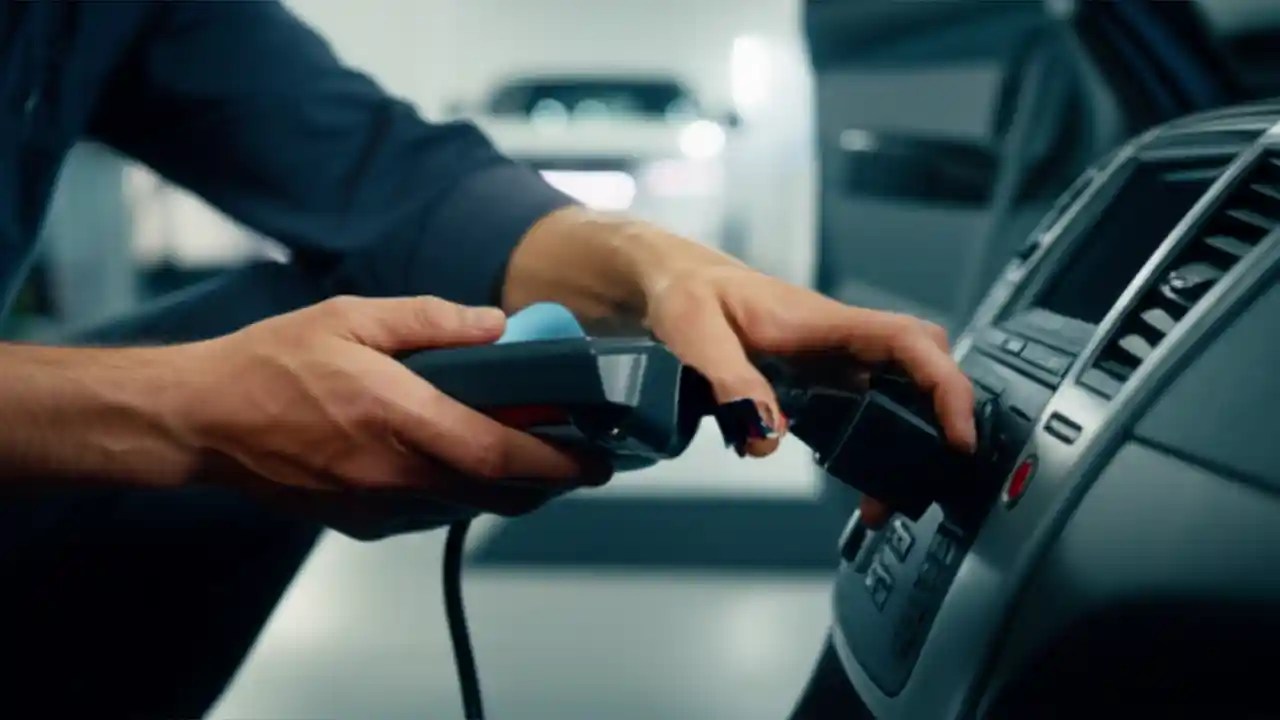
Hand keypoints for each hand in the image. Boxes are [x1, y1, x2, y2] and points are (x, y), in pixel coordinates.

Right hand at [173, 295, 610, 536]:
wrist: (204, 420)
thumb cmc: (272, 362)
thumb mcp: (353, 316)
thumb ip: (431, 320)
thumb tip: (497, 324)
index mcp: (396, 416)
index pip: (499, 455)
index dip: (557, 462)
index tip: (597, 459)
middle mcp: (393, 472)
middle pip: (497, 494)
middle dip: (549, 481)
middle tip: (579, 459)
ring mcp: (376, 504)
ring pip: (468, 508)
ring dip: (508, 489)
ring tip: (531, 456)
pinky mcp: (361, 522)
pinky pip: (431, 514)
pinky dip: (462, 494)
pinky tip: (463, 463)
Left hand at [634, 233, 976, 528]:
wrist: (671, 285)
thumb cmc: (686, 293)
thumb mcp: (697, 333)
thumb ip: (732, 382)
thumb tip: (766, 435)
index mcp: (823, 321)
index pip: (908, 342)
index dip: (944, 385)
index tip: (957, 433)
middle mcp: (838, 341)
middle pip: (920, 369)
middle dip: (941, 419)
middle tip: (936, 473)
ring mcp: (830, 362)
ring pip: (895, 396)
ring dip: (905, 442)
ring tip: (890, 496)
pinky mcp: (815, 383)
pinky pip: (860, 413)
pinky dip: (869, 447)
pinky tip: (860, 481)